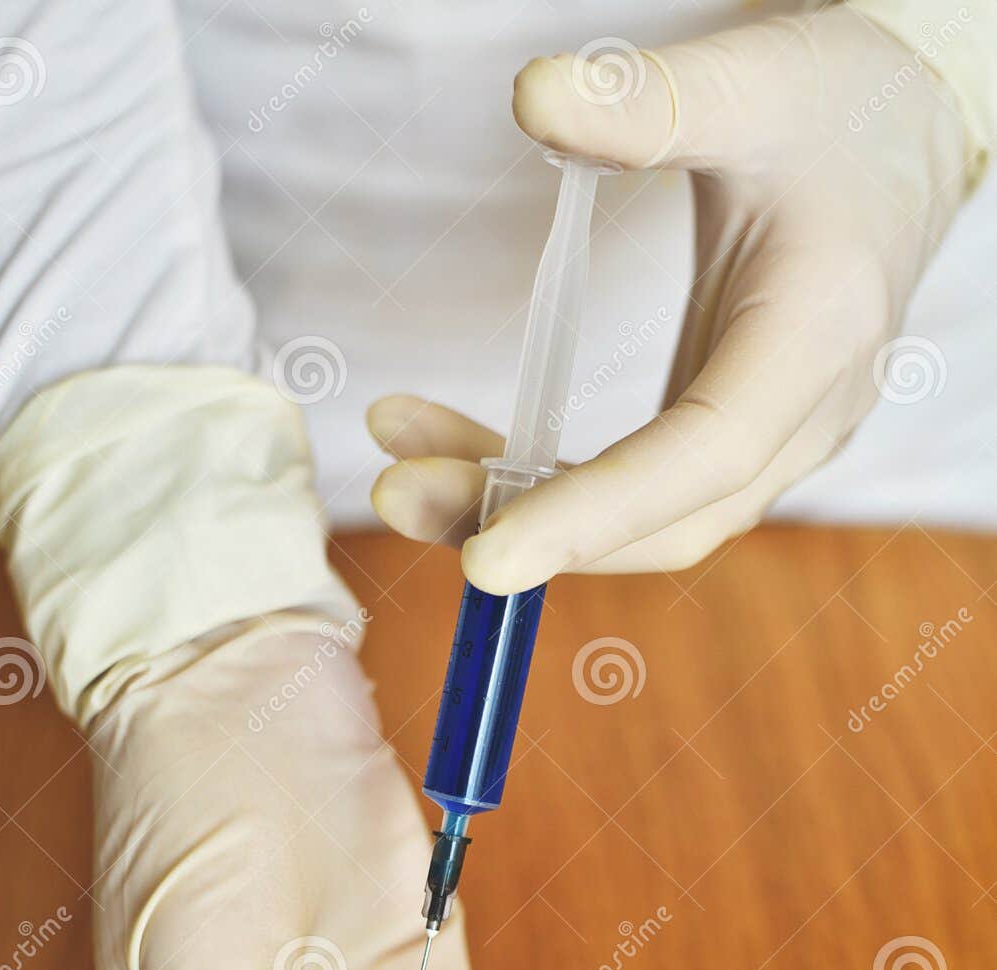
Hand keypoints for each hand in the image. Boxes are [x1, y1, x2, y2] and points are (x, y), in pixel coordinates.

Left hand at [368, 6, 967, 583]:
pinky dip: (537, 481)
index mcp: (814, 336)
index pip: (701, 458)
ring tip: (400, 470)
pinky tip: (451, 444)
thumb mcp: (754, 79)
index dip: (594, 513)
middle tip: (396, 494)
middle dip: (527, 526)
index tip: (486, 558)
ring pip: (641, 521)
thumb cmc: (839, 104)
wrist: (904, 135)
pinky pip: (630, 489)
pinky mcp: (727, 433)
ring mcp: (768, 438)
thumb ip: (647, 100)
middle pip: (662, 521)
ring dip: (515, 507)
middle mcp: (801, 415)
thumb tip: (531, 98)